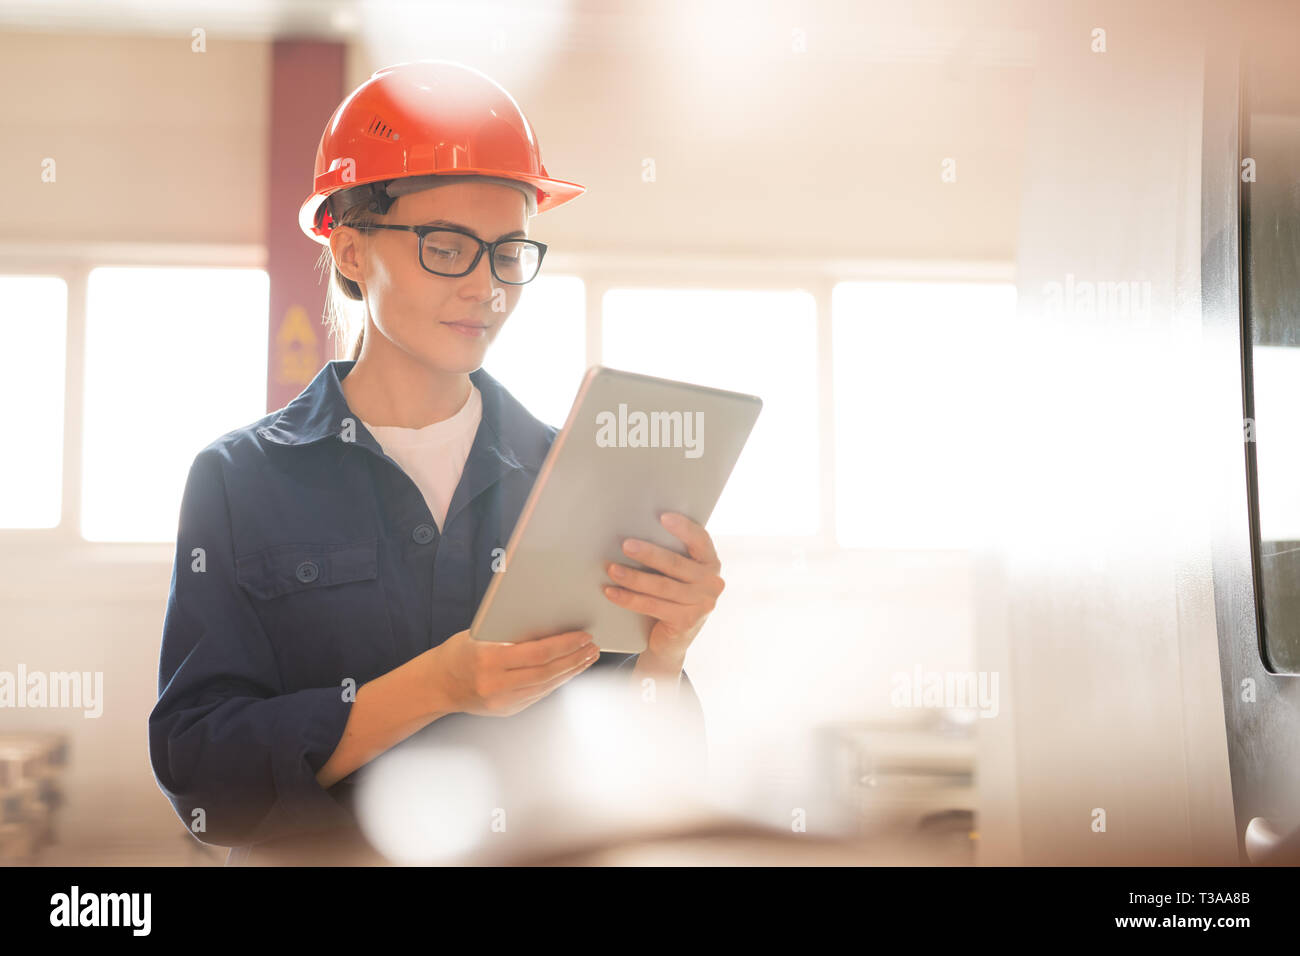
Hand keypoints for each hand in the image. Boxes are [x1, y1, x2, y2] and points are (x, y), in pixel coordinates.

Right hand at [430, 628, 599, 716]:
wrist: (437, 685)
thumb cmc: (459, 652)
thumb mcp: (481, 635)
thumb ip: (511, 634)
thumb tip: (550, 624)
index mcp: (489, 660)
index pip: (538, 653)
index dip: (565, 645)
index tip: (583, 635)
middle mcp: (496, 684)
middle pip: (547, 672)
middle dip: (574, 658)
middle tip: (592, 646)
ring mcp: (503, 702)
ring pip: (547, 686)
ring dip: (571, 671)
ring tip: (587, 657)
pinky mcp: (508, 710)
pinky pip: (540, 694)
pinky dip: (557, 680)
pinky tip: (569, 670)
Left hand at [603, 511, 724, 662]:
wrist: (674, 639)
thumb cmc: (673, 596)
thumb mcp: (680, 574)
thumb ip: (672, 555)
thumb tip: (637, 532)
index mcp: (711, 563)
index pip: (700, 540)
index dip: (683, 528)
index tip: (663, 517)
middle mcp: (712, 583)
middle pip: (676, 564)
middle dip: (649, 553)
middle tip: (626, 545)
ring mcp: (701, 604)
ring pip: (662, 586)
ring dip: (634, 577)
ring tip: (613, 569)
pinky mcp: (686, 621)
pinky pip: (652, 606)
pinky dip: (629, 598)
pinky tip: (612, 591)